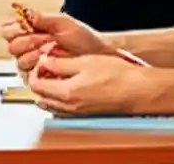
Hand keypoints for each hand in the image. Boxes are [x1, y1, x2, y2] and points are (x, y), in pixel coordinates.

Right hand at [0, 5, 109, 77]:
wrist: (98, 57)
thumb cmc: (84, 39)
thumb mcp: (63, 23)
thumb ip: (41, 17)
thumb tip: (21, 9)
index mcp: (31, 32)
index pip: (7, 29)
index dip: (15, 28)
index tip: (26, 26)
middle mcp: (29, 48)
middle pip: (11, 46)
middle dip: (28, 41)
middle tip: (44, 38)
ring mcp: (33, 64)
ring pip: (19, 61)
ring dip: (34, 55)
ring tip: (50, 50)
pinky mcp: (40, 79)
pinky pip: (28, 76)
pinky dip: (38, 68)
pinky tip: (49, 62)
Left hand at [28, 53, 148, 115]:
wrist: (137, 90)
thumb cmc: (117, 76)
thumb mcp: (84, 62)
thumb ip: (60, 63)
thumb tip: (44, 62)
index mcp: (66, 92)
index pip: (35, 85)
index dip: (36, 70)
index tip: (43, 60)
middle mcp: (69, 107)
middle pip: (40, 97)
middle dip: (40, 81)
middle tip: (49, 66)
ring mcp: (76, 112)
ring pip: (51, 104)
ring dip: (49, 90)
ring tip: (59, 74)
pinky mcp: (84, 113)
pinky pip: (62, 108)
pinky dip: (59, 98)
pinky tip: (69, 84)